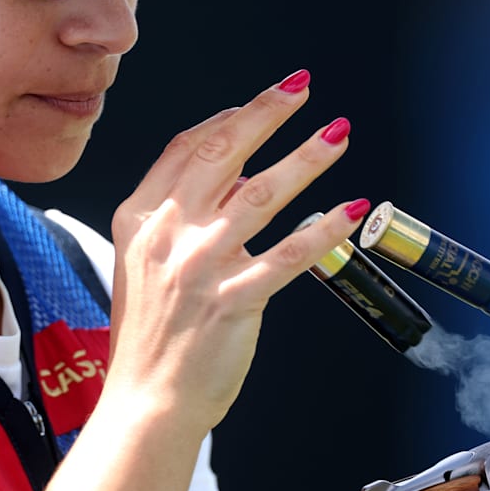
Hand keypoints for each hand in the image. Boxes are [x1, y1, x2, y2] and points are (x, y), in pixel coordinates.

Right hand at [106, 69, 367, 432]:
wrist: (145, 403)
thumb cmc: (148, 339)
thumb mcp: (144, 266)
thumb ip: (183, 221)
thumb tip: (235, 181)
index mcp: (140, 220)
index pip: (184, 148)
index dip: (226, 119)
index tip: (257, 102)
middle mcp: (167, 235)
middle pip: (222, 153)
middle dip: (265, 113)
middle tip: (300, 87)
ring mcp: (199, 266)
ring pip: (261, 195)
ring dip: (306, 158)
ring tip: (336, 135)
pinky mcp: (233, 300)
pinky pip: (288, 255)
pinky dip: (323, 229)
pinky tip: (349, 210)